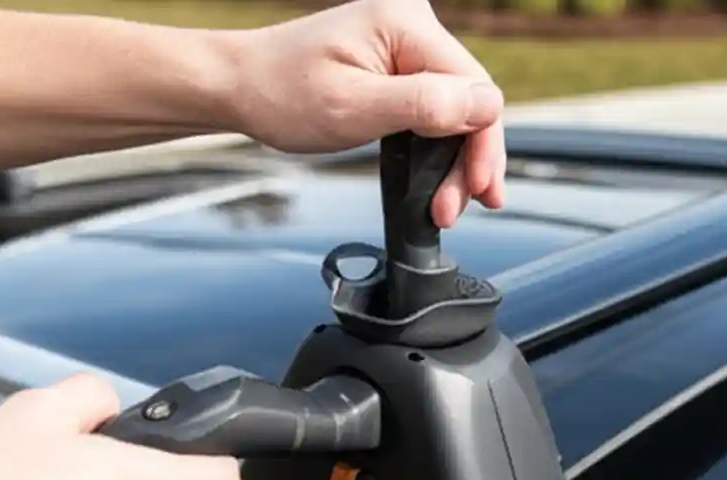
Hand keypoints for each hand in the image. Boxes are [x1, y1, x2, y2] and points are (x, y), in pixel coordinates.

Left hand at [229, 0, 505, 227]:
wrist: (239, 86)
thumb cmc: (280, 93)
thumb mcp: (353, 107)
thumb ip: (424, 104)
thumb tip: (487, 105)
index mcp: (405, 23)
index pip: (473, 86)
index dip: (482, 143)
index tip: (479, 190)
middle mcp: (412, 25)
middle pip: (470, 99)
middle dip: (469, 159)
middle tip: (455, 208)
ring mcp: (405, 44)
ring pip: (456, 108)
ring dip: (456, 159)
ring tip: (447, 204)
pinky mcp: (397, 65)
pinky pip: (435, 106)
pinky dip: (439, 145)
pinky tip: (442, 178)